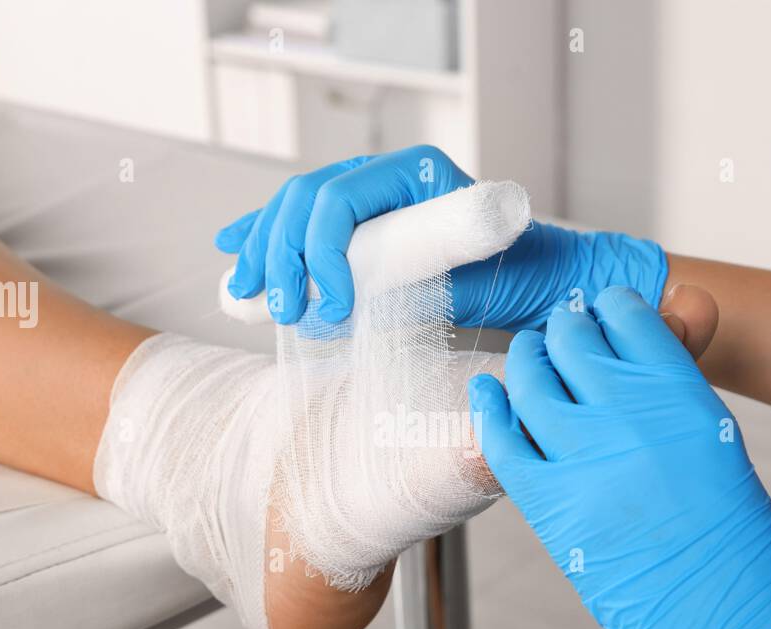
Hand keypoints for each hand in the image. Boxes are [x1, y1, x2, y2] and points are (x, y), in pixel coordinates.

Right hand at [214, 145, 668, 329]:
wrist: (538, 273)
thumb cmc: (518, 276)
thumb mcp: (476, 282)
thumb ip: (423, 287)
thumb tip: (351, 309)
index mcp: (415, 172)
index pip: (339, 199)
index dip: (319, 252)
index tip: (328, 308)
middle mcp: (386, 174)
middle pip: (304, 200)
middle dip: (282, 255)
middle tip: (282, 313)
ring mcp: (369, 193)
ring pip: (293, 209)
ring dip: (263, 251)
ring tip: (246, 296)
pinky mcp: (358, 221)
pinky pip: (300, 219)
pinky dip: (264, 234)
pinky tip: (232, 249)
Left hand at [468, 287, 770, 628]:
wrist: (735, 623)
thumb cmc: (741, 541)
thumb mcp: (719, 444)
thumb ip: (676, 391)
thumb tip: (662, 332)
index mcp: (683, 392)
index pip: (628, 316)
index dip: (607, 309)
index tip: (599, 313)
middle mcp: (630, 413)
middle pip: (571, 339)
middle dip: (563, 332)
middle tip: (560, 338)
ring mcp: (585, 457)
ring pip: (530, 379)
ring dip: (527, 362)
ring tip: (530, 361)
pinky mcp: (550, 505)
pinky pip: (501, 439)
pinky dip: (489, 409)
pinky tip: (487, 393)